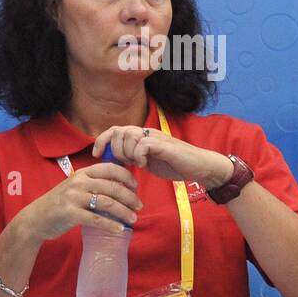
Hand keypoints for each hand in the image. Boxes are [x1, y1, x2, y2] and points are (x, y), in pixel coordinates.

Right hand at [16, 161, 142, 241]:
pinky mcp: (70, 214)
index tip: (136, 187)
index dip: (127, 177)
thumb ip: (94, 184)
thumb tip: (122, 188)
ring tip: (133, 219)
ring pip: (107, 203)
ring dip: (124, 212)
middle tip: (139, 207)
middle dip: (130, 197)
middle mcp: (78, 182)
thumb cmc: (60, 203)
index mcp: (82, 173)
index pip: (111, 169)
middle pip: (113, 187)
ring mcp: (73, 197)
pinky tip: (119, 229)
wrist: (35, 219)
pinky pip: (96, 219)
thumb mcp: (76, 187)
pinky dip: (111, 225)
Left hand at [92, 125, 233, 188]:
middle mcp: (147, 133)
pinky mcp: (164, 145)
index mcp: (142, 136)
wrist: (201, 167)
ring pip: (128, 135)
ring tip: (136, 164)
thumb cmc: (176, 165)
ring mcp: (156, 138)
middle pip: (118, 131)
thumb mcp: (149, 161)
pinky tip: (144, 164)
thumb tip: (114, 162)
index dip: (101, 141)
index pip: (115, 130)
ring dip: (126, 152)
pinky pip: (142, 144)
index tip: (96, 155)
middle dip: (115, 149)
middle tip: (125, 163)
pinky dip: (138, 156)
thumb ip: (133, 158)